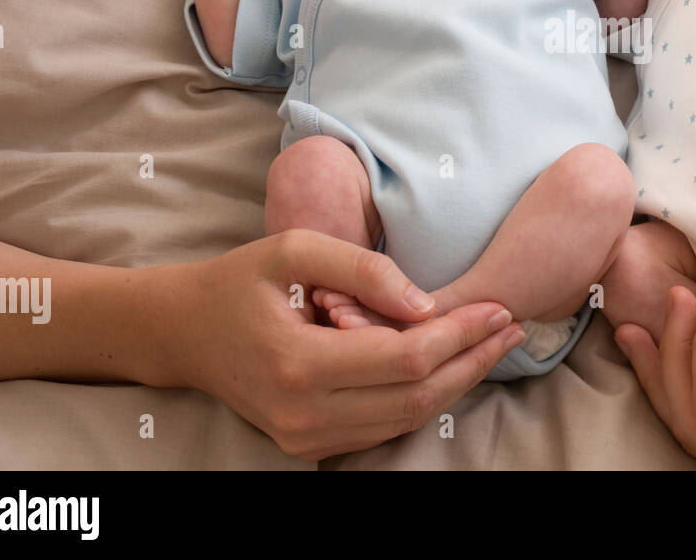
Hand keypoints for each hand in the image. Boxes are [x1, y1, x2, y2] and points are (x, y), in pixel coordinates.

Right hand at [156, 228, 525, 459]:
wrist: (183, 332)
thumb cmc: (240, 281)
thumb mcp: (295, 249)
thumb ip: (362, 268)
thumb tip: (426, 301)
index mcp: (301, 363)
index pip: (408, 357)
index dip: (462, 333)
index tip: (498, 306)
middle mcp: (305, 414)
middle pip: (418, 396)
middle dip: (474, 360)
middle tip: (512, 326)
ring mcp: (306, 437)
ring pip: (408, 418)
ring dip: (459, 381)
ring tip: (494, 343)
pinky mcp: (309, 444)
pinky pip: (385, 426)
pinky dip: (425, 396)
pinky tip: (452, 364)